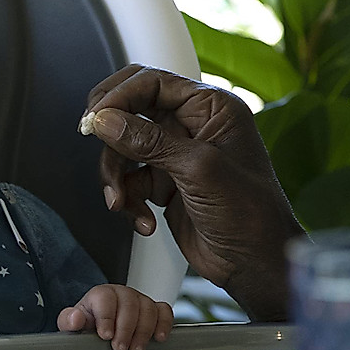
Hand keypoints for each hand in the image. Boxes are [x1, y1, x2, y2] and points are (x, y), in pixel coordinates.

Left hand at [57, 283, 173, 349]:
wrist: (99, 327)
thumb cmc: (87, 324)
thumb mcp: (72, 324)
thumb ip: (69, 321)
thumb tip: (75, 318)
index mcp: (101, 294)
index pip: (106, 299)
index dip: (107, 318)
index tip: (106, 336)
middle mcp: (122, 294)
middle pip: (129, 304)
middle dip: (126, 329)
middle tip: (120, 348)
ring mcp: (139, 301)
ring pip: (148, 308)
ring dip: (144, 331)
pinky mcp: (154, 310)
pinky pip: (164, 311)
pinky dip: (164, 324)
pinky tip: (159, 337)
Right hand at [85, 65, 301, 321]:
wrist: (256, 266)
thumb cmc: (251, 215)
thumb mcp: (199, 170)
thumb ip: (150, 141)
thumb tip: (106, 119)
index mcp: (211, 108)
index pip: (152, 82)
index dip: (119, 95)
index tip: (96, 117)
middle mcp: (192, 125)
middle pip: (132, 111)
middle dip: (111, 133)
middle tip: (93, 140)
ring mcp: (176, 155)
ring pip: (124, 148)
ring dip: (116, 176)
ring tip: (121, 201)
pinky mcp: (164, 183)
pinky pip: (130, 179)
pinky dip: (128, 199)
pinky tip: (143, 220)